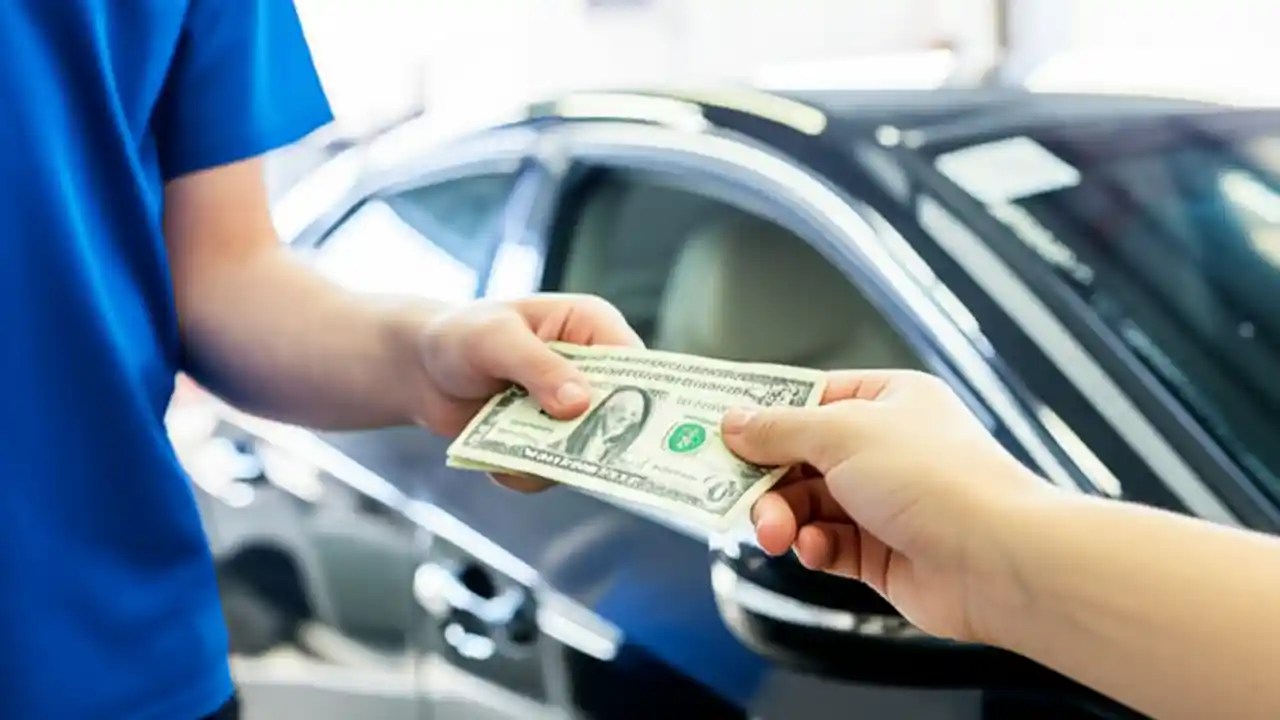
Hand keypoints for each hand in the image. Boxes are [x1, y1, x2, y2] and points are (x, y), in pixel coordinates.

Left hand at [414, 294, 642, 491]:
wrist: (419, 371)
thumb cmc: (460, 335)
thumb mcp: (495, 341)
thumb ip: (539, 368)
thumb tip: (579, 404)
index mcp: (591, 327)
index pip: (635, 364)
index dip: (643, 395)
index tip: (637, 427)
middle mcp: (590, 370)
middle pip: (619, 414)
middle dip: (594, 438)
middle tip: (573, 456)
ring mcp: (570, 410)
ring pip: (585, 452)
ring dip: (550, 461)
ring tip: (509, 449)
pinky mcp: (548, 442)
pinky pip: (552, 472)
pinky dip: (524, 472)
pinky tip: (495, 459)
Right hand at [721, 370, 1051, 641]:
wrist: (998, 560)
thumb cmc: (940, 480)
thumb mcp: (843, 434)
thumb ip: (780, 429)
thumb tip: (734, 421)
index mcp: (888, 401)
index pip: (810, 398)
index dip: (764, 414)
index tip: (718, 430)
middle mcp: (887, 448)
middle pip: (800, 457)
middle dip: (766, 479)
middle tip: (735, 495)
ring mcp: (885, 502)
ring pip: (807, 504)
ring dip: (783, 517)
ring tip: (775, 532)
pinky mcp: (882, 552)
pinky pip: (827, 544)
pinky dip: (813, 547)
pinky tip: (816, 550)